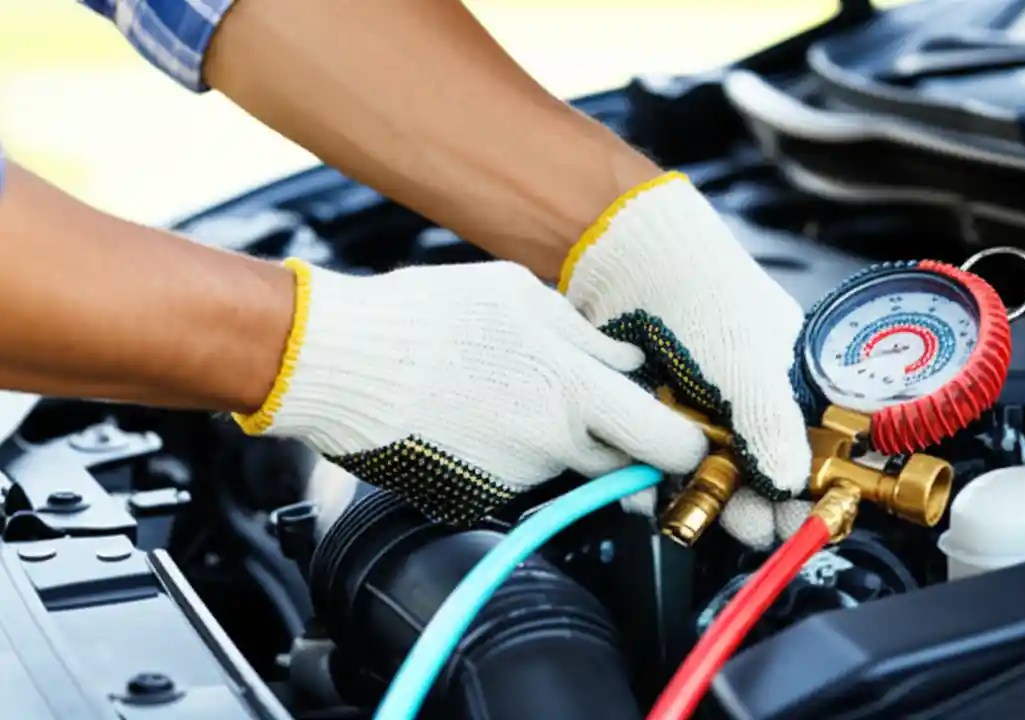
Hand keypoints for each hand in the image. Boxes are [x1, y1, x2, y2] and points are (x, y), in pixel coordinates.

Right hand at [235, 260, 707, 526]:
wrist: (341, 363)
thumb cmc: (426, 316)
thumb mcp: (520, 296)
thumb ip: (586, 335)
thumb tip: (627, 360)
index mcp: (574, 390)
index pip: (664, 442)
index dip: (684, 444)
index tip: (684, 436)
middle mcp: (552, 444)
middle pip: (620, 460)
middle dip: (620, 438)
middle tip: (591, 401)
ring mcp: (514, 474)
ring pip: (565, 462)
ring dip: (558, 435)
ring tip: (507, 388)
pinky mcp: (479, 492)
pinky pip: (520, 473)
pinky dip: (513, 448)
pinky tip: (479, 410)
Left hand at [561, 172, 811, 547]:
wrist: (625, 258)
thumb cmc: (704, 293)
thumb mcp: (748, 362)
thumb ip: (770, 425)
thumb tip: (792, 483)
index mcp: (788, 379)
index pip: (814, 445)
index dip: (813, 485)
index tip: (807, 521)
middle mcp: (747, 395)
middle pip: (761, 467)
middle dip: (760, 504)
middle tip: (757, 531)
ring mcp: (700, 403)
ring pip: (711, 468)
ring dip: (711, 498)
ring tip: (709, 520)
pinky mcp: (655, 408)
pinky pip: (663, 456)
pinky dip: (660, 479)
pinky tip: (660, 499)